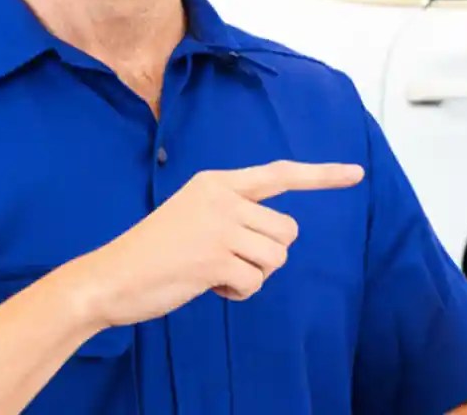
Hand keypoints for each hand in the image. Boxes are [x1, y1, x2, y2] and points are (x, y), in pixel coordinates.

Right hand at [76, 161, 363, 327]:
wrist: (111, 276)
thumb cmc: (155, 252)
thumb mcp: (195, 215)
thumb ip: (235, 214)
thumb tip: (280, 235)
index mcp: (217, 182)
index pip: (280, 173)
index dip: (321, 175)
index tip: (356, 173)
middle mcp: (222, 197)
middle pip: (286, 230)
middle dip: (266, 254)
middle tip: (226, 259)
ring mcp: (220, 225)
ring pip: (275, 257)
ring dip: (252, 275)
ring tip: (213, 270)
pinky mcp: (216, 257)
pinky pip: (255, 281)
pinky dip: (237, 292)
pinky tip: (207, 285)